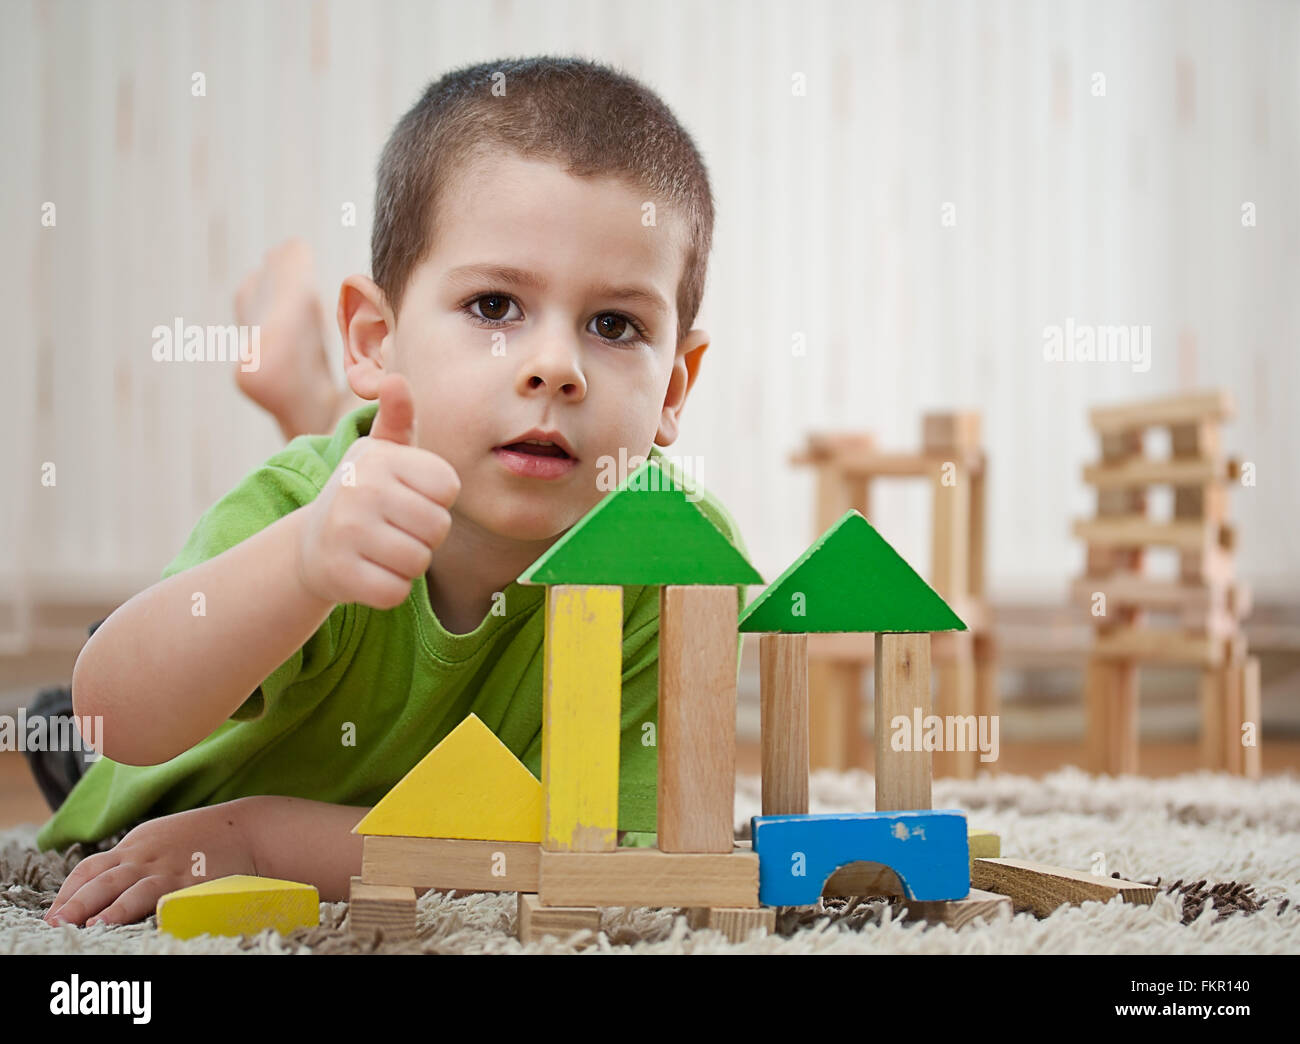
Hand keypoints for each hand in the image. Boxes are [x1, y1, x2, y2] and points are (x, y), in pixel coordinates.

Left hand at [43, 801, 258, 927]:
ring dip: (110, 908)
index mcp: (136, 844)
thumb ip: (133, 858)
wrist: (250, 829)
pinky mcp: (196, 882)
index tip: (53, 914)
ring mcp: (172, 869)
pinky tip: (144, 922)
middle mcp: (148, 856)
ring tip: (92, 926)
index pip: (90, 868)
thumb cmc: (203, 838)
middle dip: (76, 902)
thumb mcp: (161, 838)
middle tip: (56, 923)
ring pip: (133, 889)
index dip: (68, 892)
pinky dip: (152, 910)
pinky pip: (170, 898)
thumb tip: (101, 885)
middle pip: (103, 879)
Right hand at [296, 373, 459, 609]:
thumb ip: (398, 419)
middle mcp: (360, 489)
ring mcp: (346, 531)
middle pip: (438, 527)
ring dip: (408, 563)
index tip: (408, 496)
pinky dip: (389, 589)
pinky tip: (368, 571)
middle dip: (425, 535)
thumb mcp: (381, 453)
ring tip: (381, 547)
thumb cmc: (364, 493)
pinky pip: (396, 592)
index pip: (448, 488)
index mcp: (379, 457)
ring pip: (419, 562)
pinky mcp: (339, 573)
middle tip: (395, 527)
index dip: (436, 499)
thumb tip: (394, 380)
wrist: (311, 544)